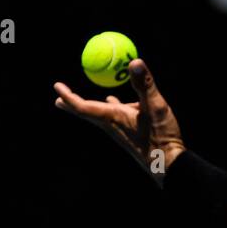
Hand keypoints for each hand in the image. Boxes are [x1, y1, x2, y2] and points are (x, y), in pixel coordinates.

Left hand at [53, 59, 185, 185]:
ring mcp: (122, 132)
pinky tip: (119, 105)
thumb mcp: (156, 107)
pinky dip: (111, 108)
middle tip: (58, 100)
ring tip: (81, 102)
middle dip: (72, 105)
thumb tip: (135, 62)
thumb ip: (145, 84)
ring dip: (89, 107)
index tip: (56, 86)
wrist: (170, 165)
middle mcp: (113, 126)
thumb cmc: (162, 138)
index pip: (83, 106)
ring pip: (101, 116)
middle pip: (87, 113)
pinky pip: (116, 118)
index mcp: (113, 118)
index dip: (69, 96)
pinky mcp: (131, 135)